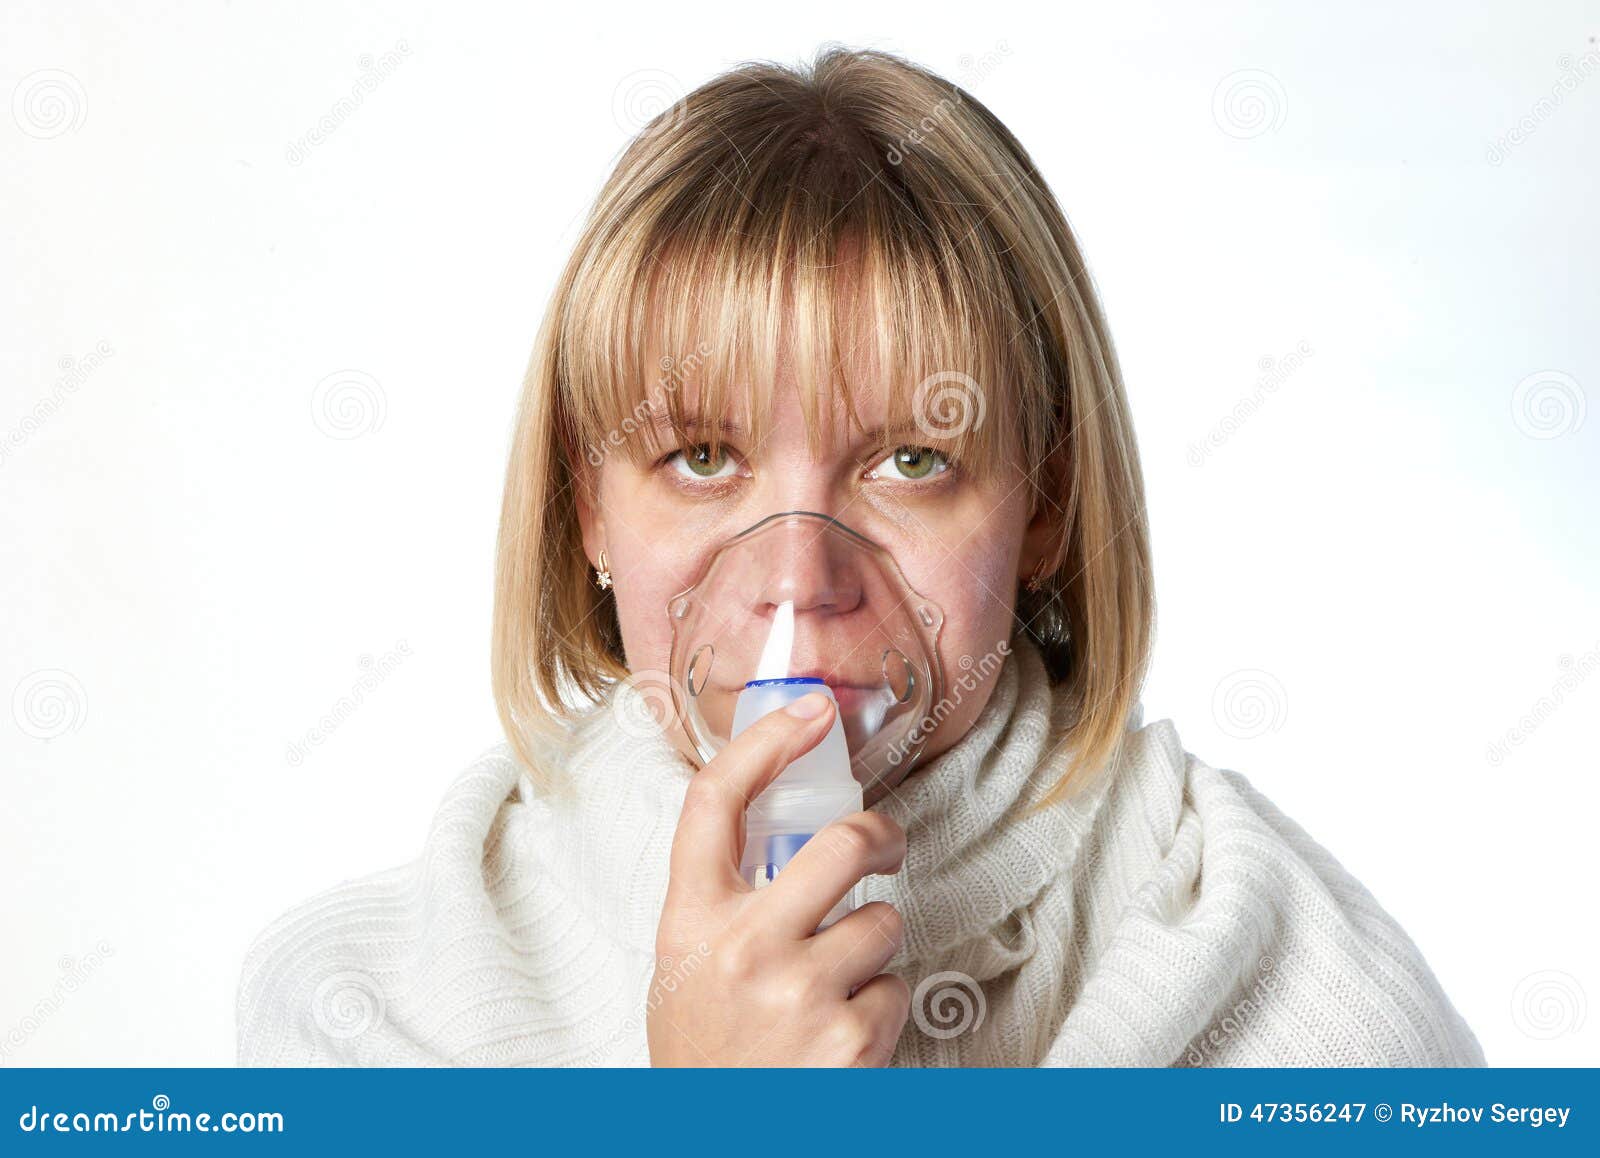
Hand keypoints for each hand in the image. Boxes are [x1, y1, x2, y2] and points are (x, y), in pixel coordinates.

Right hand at [647, 691, 909, 1065]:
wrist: (713, 1142)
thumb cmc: (704, 1055)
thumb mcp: (684, 965)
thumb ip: (722, 903)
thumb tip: (786, 836)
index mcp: (690, 918)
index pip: (715, 800)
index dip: (765, 741)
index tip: (809, 710)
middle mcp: (743, 945)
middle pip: (843, 841)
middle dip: (883, 836)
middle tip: (888, 847)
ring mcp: (800, 989)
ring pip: (883, 923)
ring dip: (872, 953)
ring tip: (832, 992)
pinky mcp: (852, 1035)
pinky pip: (897, 987)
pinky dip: (880, 1008)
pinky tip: (840, 1039)